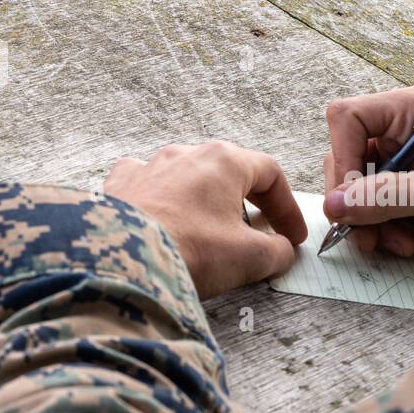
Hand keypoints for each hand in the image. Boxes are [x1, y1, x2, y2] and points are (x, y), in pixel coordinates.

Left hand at [105, 142, 306, 298]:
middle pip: (230, 172)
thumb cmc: (189, 249)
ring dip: (205, 200)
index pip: (270, 175)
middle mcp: (187, 154)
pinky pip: (147, 181)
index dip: (287, 207)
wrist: (121, 259)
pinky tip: (161, 214)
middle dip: (249, 203)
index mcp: (224, 161)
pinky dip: (161, 197)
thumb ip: (276, 252)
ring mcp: (150, 165)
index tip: (291, 235)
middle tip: (260, 231)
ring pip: (188, 175)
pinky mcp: (121, 184)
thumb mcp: (249, 257)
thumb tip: (281, 252)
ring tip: (209, 229)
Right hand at [323, 86, 413, 267]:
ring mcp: (403, 164)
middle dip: (357, 204)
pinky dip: (387, 233)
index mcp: (410, 112)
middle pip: (345, 160)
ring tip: (407, 245)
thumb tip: (334, 206)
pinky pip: (374, 211)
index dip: (343, 160)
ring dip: (374, 226)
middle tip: (373, 236)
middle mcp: (401, 133)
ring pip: (356, 192)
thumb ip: (386, 197)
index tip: (352, 201)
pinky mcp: (407, 193)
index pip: (347, 120)